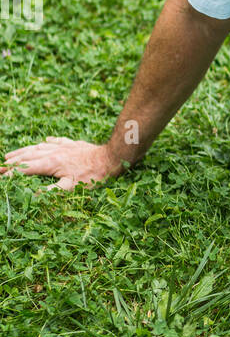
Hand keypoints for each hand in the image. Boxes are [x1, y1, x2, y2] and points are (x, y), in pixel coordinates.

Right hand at [0, 137, 125, 189]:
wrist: (111, 157)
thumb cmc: (93, 175)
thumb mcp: (72, 187)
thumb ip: (52, 192)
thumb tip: (35, 195)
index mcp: (50, 163)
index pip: (25, 169)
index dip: (11, 173)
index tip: (1, 177)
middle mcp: (53, 152)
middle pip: (27, 156)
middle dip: (12, 162)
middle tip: (0, 167)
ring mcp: (62, 147)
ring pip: (37, 147)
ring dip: (23, 151)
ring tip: (11, 154)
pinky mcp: (72, 144)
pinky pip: (55, 141)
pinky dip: (46, 142)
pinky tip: (44, 141)